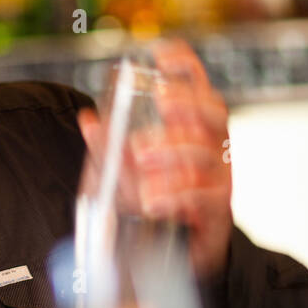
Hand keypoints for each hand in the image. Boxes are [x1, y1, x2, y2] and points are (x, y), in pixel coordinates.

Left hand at [77, 39, 233, 280]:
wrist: (169, 255)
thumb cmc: (151, 199)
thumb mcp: (121, 171)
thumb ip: (107, 147)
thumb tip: (89, 120)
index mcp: (192, 130)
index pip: (199, 88)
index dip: (186, 66)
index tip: (163, 52)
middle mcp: (212, 149)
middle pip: (214, 112)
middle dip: (186, 102)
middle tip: (159, 101)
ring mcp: (219, 179)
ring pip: (208, 153)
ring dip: (174, 149)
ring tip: (141, 156)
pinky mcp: (218, 213)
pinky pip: (208, 197)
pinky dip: (177, 194)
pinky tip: (153, 200)